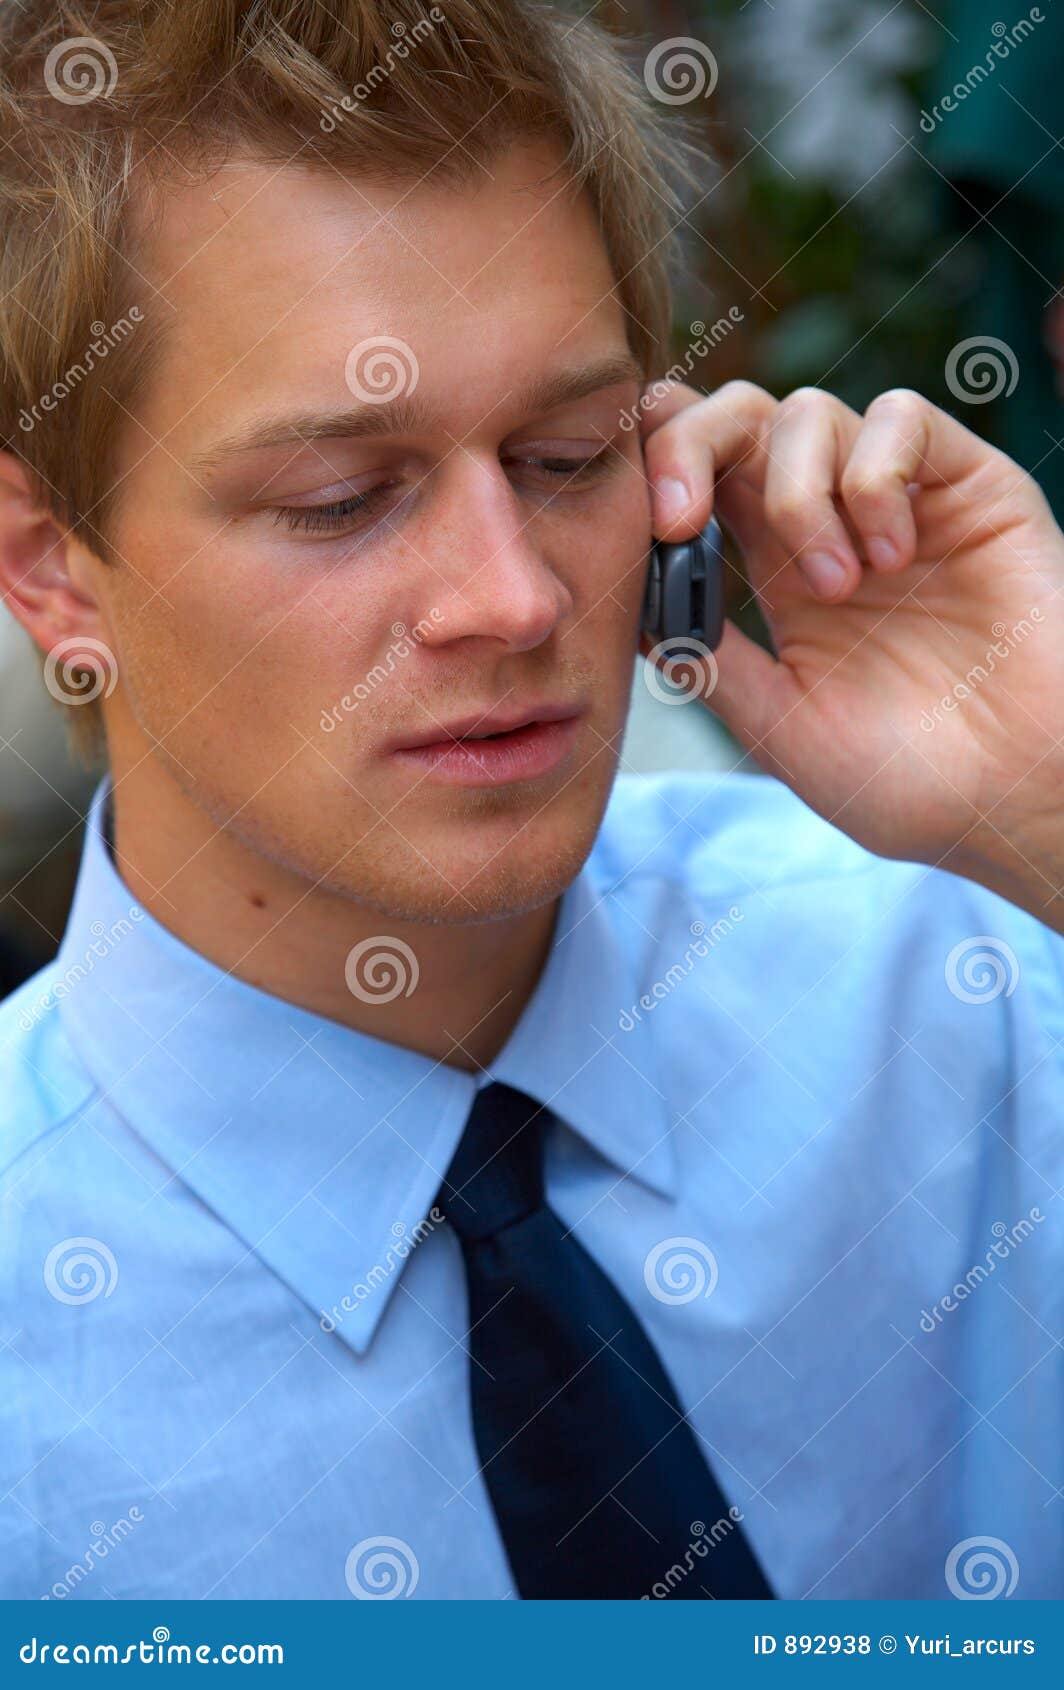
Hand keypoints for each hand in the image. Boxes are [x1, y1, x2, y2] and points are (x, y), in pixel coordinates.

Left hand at [638, 381, 1063, 924]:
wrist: (1020, 799)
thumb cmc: (915, 783)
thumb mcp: (783, 729)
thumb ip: (712, 664)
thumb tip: (631, 610)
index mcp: (775, 574)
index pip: (698, 474)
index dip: (654, 468)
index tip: (642, 527)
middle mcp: (830, 523)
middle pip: (736, 416)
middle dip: (687, 445)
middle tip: (681, 521)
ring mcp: (898, 500)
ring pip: (807, 411)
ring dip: (796, 493)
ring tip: (839, 588)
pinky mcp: (969, 485)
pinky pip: (901, 417)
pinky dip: (874, 476)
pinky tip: (891, 556)